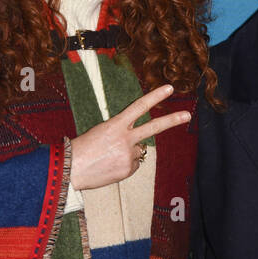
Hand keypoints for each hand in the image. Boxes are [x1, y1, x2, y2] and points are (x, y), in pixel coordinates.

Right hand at [69, 84, 189, 189]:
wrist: (70, 169)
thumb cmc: (83, 149)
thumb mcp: (101, 132)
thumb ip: (122, 134)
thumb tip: (140, 146)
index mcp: (115, 125)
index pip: (139, 106)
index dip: (155, 97)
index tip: (169, 89)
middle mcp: (125, 139)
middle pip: (154, 127)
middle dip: (172, 120)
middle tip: (187, 114)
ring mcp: (128, 155)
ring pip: (138, 151)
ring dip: (128, 153)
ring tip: (108, 157)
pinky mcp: (128, 169)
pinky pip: (134, 164)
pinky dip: (126, 165)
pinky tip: (111, 166)